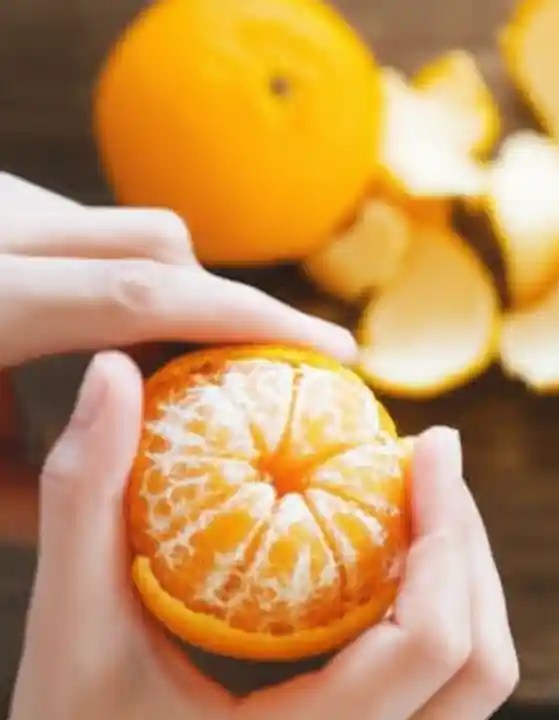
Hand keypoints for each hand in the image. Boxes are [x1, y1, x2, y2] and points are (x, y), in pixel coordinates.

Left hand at [0, 172, 356, 544]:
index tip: (336, 356)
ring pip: (128, 231)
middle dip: (226, 303)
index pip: (149, 293)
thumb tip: (142, 503)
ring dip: (169, 295)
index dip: (253, 320)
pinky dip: (122, 281)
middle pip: (158, 243)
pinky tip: (100, 343)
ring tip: (176, 373)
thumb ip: (46, 495)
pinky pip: (89, 230)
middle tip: (279, 372)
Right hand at [10, 352, 517, 719]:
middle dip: (469, 548)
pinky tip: (392, 559)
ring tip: (423, 501)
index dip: (449, 532)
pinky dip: (442, 613)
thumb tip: (113, 376)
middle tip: (433, 463)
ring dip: (466, 580)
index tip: (432, 444)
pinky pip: (443, 689)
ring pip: (476, 682)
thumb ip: (86, 504)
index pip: (430, 645)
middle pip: (483, 664)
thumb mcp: (70, 634)